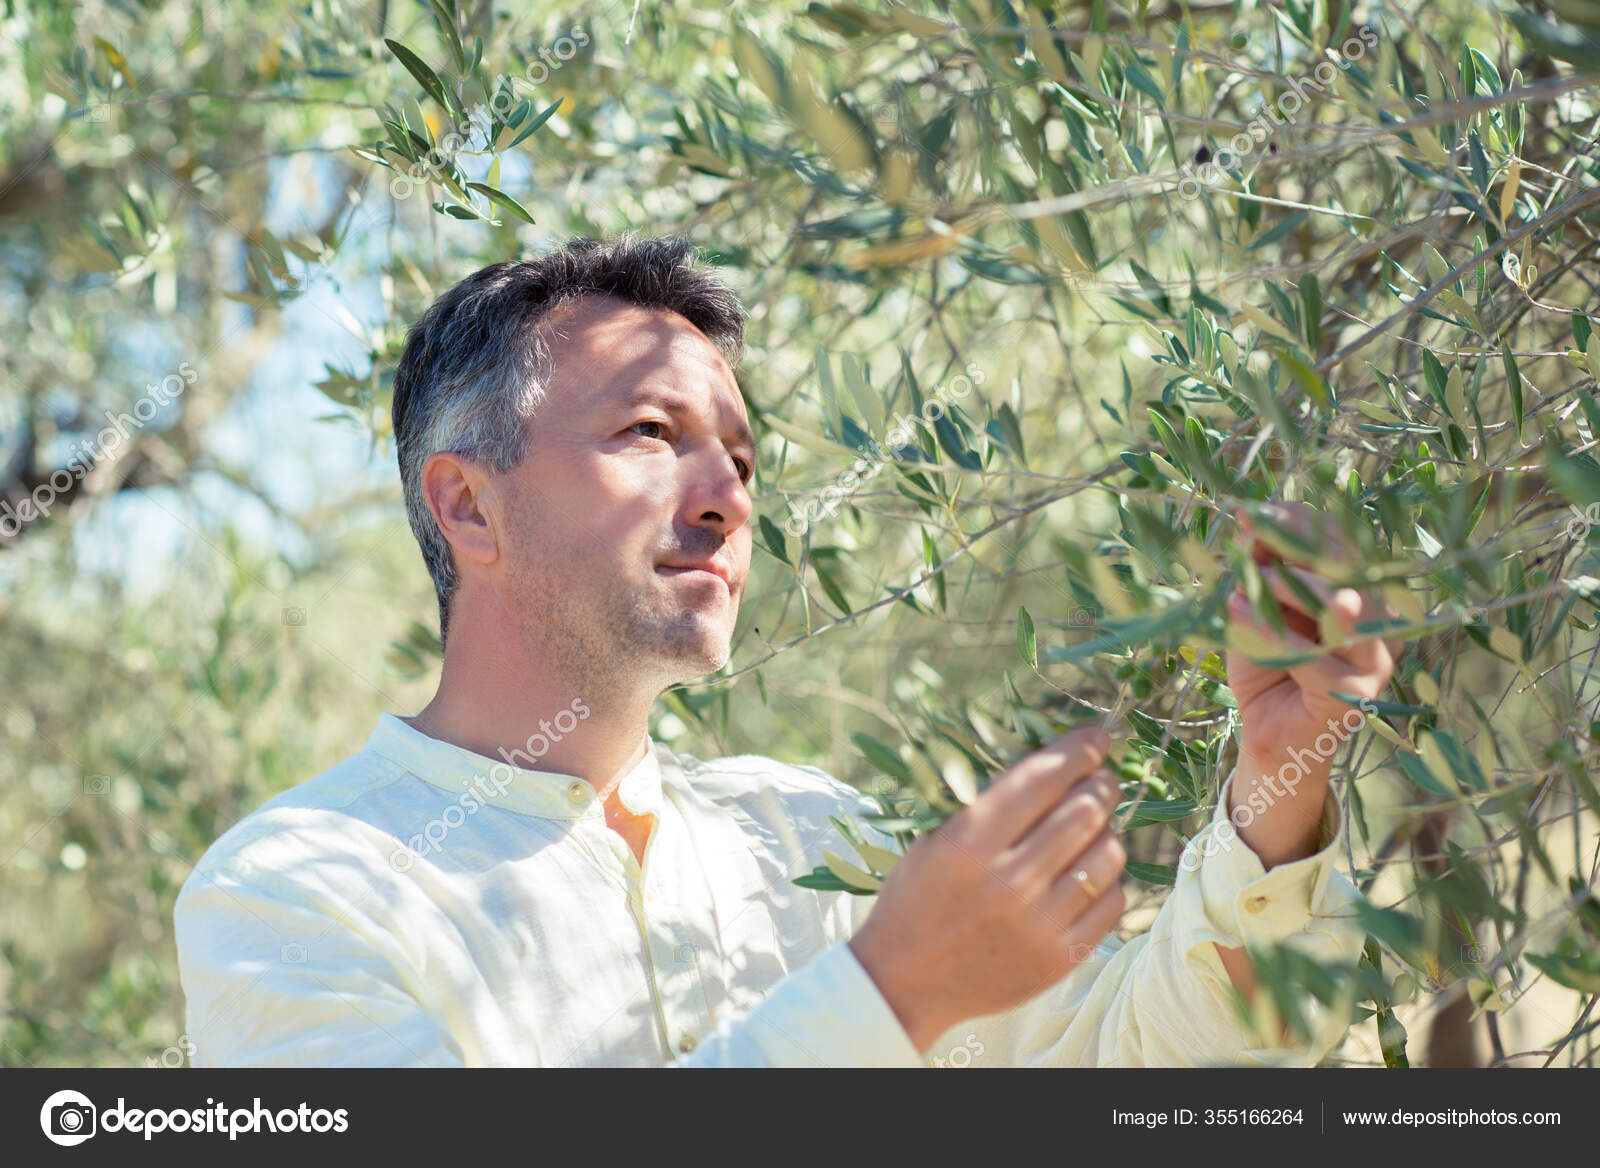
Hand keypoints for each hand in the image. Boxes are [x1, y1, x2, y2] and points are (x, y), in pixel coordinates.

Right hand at [848, 726, 1126, 1052]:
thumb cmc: (917, 898)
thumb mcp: (936, 839)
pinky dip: (1107, 879)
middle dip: (1100, 784)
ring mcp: (1039, 924)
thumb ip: (991, 803)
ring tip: (1092, 829)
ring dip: (1106, 831)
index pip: (1043, 779)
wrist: (905, 980)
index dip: (1079, 750)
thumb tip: (1057, 763)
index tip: (1096, 737)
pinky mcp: (1060, 958)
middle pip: (1085, 811)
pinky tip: (1087, 873)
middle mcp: (1009, 881)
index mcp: (969, 843)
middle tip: (1101, 779)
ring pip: (1107, 855)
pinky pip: (1112, 902)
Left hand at [1224, 502, 1400, 863]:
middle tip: (1247, 553)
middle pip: (1347, 570)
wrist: (1266, 733)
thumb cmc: (1264, 664)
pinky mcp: (1355, 696)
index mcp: (1358, 590)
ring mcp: (1374, 659)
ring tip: (1238, 590)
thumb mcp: (1255, 607)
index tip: (1254, 513)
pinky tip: (1239, 618)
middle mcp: (1378, 620)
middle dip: (1293, 554)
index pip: (1342, 542)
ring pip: (1338, 609)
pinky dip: (1273, 637)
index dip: (1301, 524)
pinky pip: (1317, 661)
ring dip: (1283, 593)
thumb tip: (1251, 520)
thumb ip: (1260, 568)